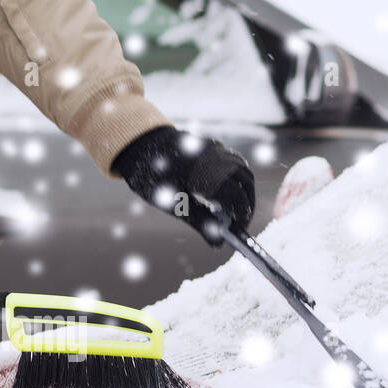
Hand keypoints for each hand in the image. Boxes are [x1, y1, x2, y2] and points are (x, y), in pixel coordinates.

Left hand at [112, 126, 256, 245]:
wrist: (139, 146)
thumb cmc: (154, 179)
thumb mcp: (176, 206)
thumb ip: (202, 224)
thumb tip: (219, 243)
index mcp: (207, 175)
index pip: (238, 197)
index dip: (243, 215)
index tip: (240, 228)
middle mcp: (215, 158)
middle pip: (246, 181)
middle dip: (247, 202)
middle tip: (240, 219)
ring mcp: (215, 148)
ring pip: (242, 168)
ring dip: (243, 187)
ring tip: (234, 205)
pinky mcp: (211, 144)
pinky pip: (232, 160)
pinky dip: (236, 175)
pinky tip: (225, 188)